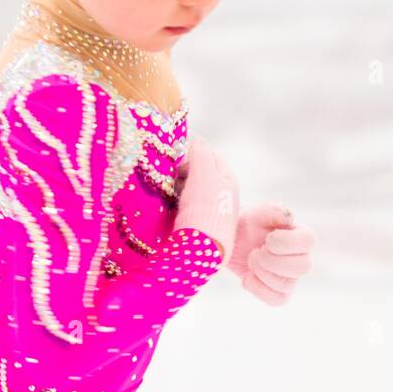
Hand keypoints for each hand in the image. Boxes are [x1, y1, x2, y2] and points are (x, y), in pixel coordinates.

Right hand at [173, 136, 239, 262]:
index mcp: (228, 182)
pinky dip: (173, 203)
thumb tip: (196, 139)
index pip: (213, 156)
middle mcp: (222, 198)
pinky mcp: (196, 228)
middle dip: (184, 170)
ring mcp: (209, 214)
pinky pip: (183, 208)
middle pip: (201, 174)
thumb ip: (201, 153)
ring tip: (165, 187)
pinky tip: (164, 205)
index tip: (177, 155)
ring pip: (190, 191)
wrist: (198, 252)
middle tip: (168, 171)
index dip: (195, 151)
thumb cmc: (205, 209)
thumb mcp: (204, 173)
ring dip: (177, 186)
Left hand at [228, 203, 313, 305]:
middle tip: (255, 251)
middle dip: (272, 261)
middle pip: (302, 267)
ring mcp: (291, 276)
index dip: (286, 243)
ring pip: (287, 285)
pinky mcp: (279, 292)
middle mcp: (301, 256)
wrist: (231, 241)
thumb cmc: (247, 224)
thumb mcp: (257, 212)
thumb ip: (273, 211)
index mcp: (300, 234)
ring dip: (262, 272)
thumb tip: (290, 216)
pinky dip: (258, 289)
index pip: (308, 241)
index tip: (267, 238)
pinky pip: (277, 299)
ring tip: (250, 259)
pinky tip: (247, 276)